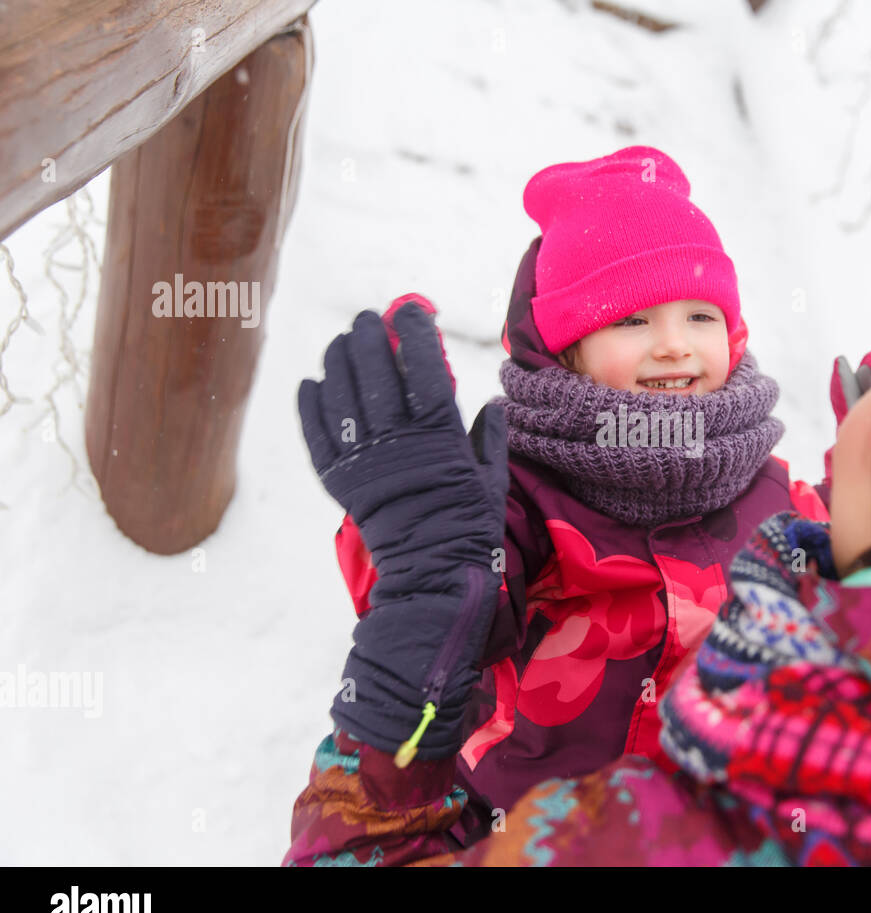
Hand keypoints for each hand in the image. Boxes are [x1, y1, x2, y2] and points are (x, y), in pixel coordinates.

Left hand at [297, 300, 508, 760]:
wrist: (432, 577)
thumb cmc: (471, 526)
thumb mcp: (492, 478)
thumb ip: (489, 436)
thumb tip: (489, 402)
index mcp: (440, 434)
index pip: (424, 364)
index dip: (415, 330)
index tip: (412, 310)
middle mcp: (399, 439)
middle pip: (376, 368)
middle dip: (371, 335)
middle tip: (370, 320)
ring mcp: (364, 458)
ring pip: (342, 391)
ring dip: (340, 359)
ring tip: (342, 343)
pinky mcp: (338, 479)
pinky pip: (316, 431)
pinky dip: (311, 403)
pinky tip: (313, 383)